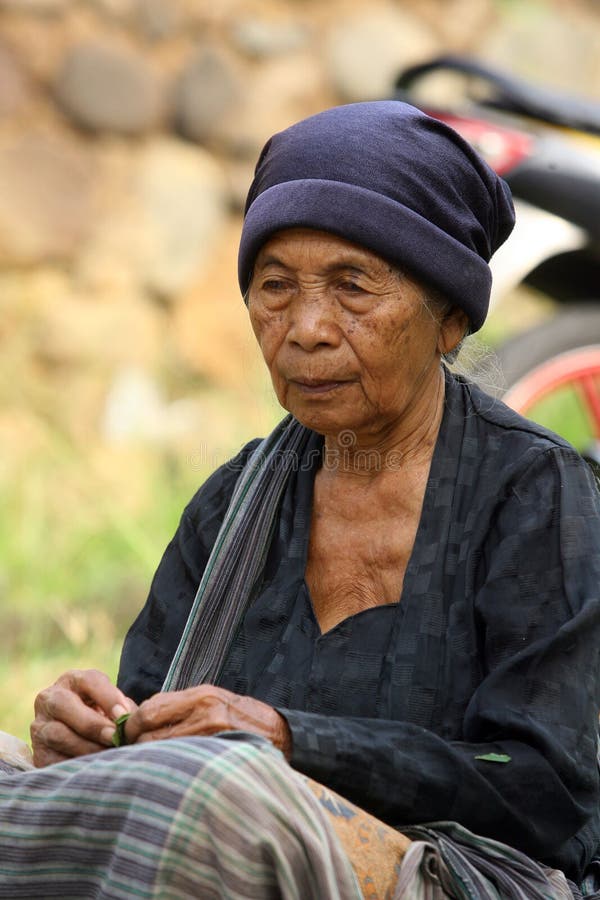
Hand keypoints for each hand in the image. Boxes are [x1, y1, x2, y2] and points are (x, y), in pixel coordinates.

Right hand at [31, 669, 136, 766]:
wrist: (79, 738)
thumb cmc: (104, 717)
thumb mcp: (113, 707)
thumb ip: (123, 710)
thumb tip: (130, 722)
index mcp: (73, 680)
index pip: (89, 681)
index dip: (107, 697)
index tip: (123, 716)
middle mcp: (50, 698)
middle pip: (64, 704)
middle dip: (92, 724)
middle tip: (114, 738)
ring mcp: (40, 725)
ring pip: (57, 734)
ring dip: (85, 747)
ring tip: (107, 755)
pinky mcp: (38, 752)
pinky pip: (52, 759)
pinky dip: (73, 764)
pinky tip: (91, 767)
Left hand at [124, 685, 291, 758]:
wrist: (277, 734)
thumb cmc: (240, 715)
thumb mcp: (212, 698)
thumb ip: (179, 705)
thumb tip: (142, 715)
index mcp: (201, 695)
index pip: (151, 708)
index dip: (133, 723)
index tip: (127, 731)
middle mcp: (205, 713)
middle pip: (150, 731)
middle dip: (136, 743)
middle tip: (132, 750)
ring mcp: (210, 738)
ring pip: (161, 751)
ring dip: (149, 757)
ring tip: (148, 761)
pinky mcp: (215, 757)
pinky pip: (178, 764)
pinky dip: (167, 767)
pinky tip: (167, 770)